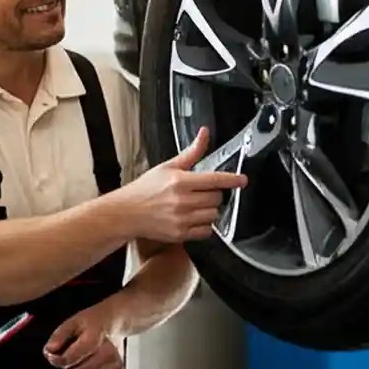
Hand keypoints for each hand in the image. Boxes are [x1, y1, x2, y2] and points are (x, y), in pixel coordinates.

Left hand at [44, 306, 124, 368]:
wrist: (114, 321)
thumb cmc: (92, 322)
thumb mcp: (73, 322)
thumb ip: (58, 336)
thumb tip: (49, 351)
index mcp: (94, 335)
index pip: (71, 357)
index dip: (58, 360)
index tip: (53, 356)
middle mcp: (108, 350)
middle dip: (69, 367)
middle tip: (71, 356)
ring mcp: (115, 362)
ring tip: (83, 360)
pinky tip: (91, 368)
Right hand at [113, 127, 246, 242]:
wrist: (126, 213)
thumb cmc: (145, 189)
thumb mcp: (167, 166)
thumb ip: (191, 152)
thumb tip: (204, 133)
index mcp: (179, 181)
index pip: (213, 179)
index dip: (231, 180)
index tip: (242, 180)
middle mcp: (182, 200)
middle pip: (216, 198)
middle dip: (215, 194)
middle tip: (204, 192)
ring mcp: (181, 219)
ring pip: (213, 215)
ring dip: (210, 210)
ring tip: (197, 206)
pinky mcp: (180, 234)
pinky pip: (205, 231)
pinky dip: (204, 225)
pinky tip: (194, 218)